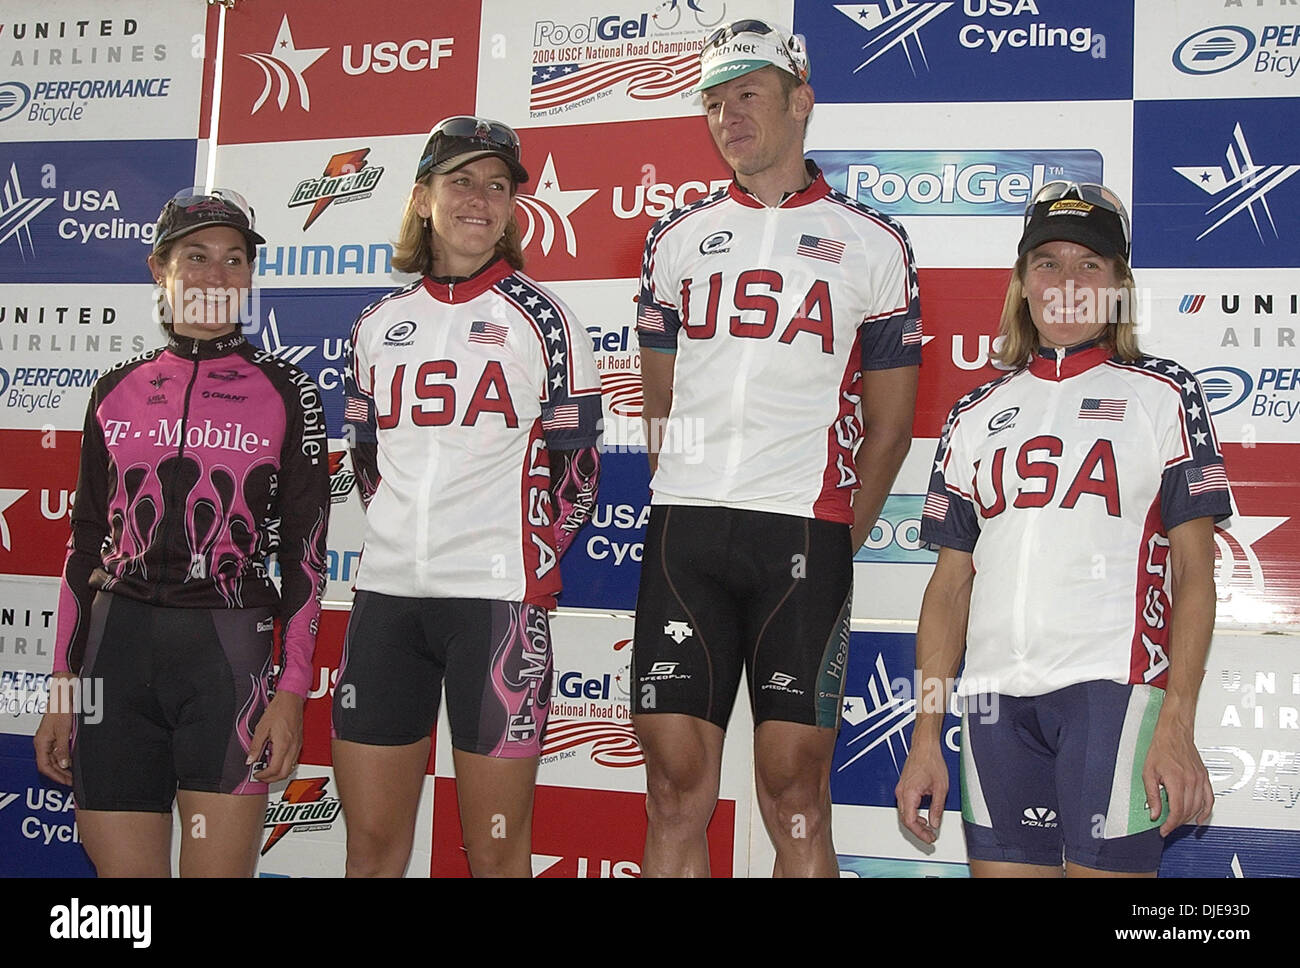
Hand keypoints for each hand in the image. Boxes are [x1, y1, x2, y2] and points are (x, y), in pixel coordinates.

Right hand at [34, 674, 77, 785]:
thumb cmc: (61, 705)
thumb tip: (64, 764)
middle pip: (51, 764)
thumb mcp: (63, 729)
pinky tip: (76, 760)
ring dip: (66, 766)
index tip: (68, 782)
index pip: (44, 766)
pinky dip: (69, 756)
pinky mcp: (60, 732)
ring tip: (76, 773)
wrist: (66, 690)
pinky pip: (62, 748)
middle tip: (74, 781)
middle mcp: (45, 741)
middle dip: (62, 774)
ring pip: (57, 757)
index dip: (56, 776)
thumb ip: (63, 747)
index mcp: (41, 741)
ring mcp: (52, 737)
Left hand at [247, 691, 304, 782]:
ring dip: (279, 773)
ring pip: (291, 768)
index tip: (256, 773)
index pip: (275, 769)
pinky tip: (276, 759)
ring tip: (268, 769)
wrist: (291, 699)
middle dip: (272, 779)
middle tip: (262, 776)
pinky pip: (294, 760)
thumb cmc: (278, 710)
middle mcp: (292, 747)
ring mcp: (298, 746)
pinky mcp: (299, 743)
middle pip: (285, 773)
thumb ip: (255, 746)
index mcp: (283, 745)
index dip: (264, 775)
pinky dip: (285, 765)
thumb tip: (250, 759)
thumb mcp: (261, 728)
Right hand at [895, 740, 948, 844]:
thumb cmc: (931, 761)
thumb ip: (937, 808)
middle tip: (930, 836)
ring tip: (929, 828)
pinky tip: (923, 816)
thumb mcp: (941, 788)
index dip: (920, 833)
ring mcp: (900, 789)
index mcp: (909, 793)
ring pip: (904, 813)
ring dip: (915, 823)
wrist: (924, 746)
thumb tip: (935, 823)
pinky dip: (913, 814)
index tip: (929, 838)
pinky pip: (905, 805)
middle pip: (905, 819)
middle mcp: (901, 792)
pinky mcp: (903, 787)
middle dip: (918, 830)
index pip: (910, 821)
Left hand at [1142, 718, 1212, 835]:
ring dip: (1189, 818)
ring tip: (1178, 822)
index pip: (1177, 810)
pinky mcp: (1205, 778)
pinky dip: (1206, 811)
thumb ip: (1152, 795)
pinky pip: (1209, 799)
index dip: (1170, 824)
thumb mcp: (1148, 772)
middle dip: (1177, 823)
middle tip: (1168, 826)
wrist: (1174, 733)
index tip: (1164, 830)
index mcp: (1177, 780)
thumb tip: (1154, 813)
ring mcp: (1200, 780)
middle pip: (1188, 811)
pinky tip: (1200, 818)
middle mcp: (1191, 781)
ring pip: (1198, 807)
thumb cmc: (1161, 748)